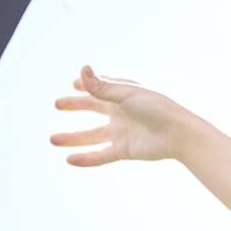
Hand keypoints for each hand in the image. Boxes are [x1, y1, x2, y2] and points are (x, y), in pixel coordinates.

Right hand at [49, 64, 191, 164]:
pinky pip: (100, 155)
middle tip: (57, 104)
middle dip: (75, 106)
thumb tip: (81, 70)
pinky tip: (69, 160)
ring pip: (91, 136)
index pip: (101, 87)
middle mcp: (121, 112)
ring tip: (52, 140)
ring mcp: (121, 132)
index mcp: (123, 94)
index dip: (86, 85)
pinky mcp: (124, 150)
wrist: (177, 134)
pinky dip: (85, 159)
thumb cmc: (156, 108)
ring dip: (72, 138)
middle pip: (93, 108)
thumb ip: (101, 86)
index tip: (73, 83)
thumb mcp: (126, 94)